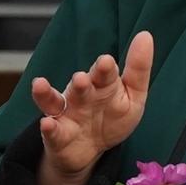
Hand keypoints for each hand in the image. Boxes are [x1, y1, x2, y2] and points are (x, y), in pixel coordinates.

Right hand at [31, 31, 153, 184]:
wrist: (90, 149)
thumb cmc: (112, 117)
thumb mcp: (133, 96)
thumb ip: (138, 69)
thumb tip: (145, 35)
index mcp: (102, 85)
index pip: (104, 74)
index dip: (104, 69)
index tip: (106, 61)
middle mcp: (81, 95)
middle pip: (80, 87)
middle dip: (80, 82)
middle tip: (82, 79)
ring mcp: (66, 114)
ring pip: (54, 102)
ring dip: (48, 94)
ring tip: (40, 84)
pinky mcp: (56, 135)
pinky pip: (50, 131)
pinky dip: (48, 128)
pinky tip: (47, 123)